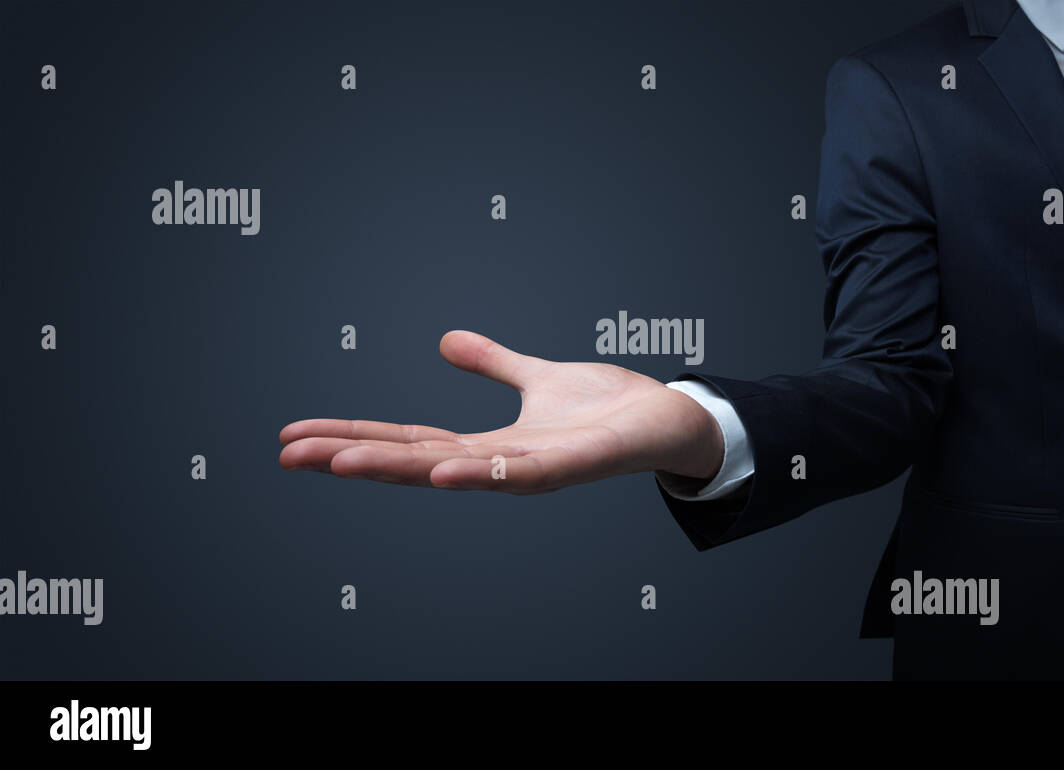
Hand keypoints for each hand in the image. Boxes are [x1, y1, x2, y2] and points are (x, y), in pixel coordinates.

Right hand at [278, 330, 724, 492]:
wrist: (667, 419)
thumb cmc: (605, 407)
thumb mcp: (535, 376)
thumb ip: (494, 363)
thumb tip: (446, 340)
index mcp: (488, 445)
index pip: (407, 440)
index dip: (353, 436)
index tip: (296, 435)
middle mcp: (502, 464)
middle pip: (413, 460)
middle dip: (351, 455)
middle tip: (288, 452)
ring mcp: (534, 470)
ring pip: (454, 470)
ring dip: (397, 468)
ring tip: (341, 462)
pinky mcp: (571, 466)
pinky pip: (520, 475)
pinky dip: (480, 475)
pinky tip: (441, 472)